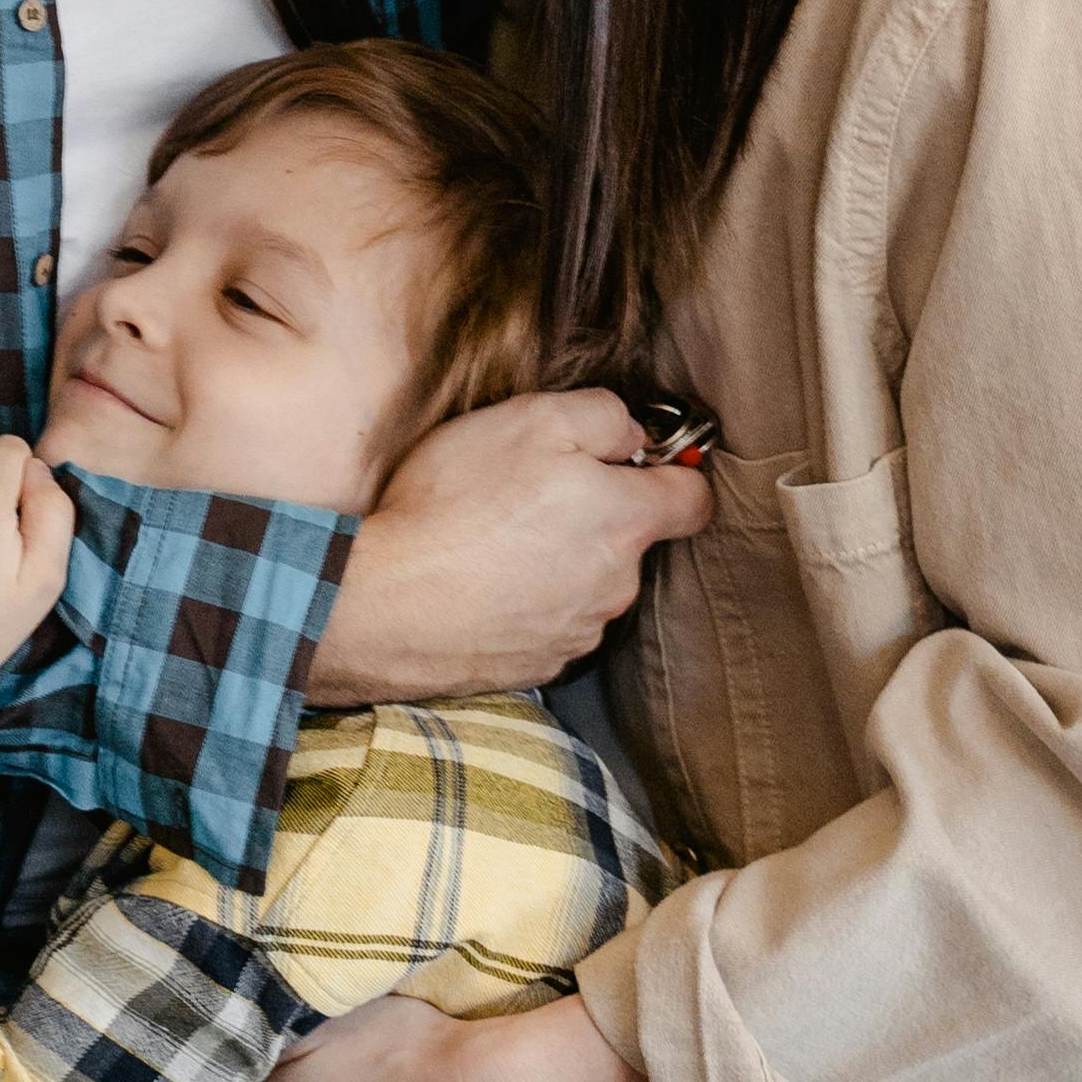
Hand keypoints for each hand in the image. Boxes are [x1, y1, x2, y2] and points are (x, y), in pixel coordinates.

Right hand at [312, 389, 709, 705]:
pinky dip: (526, 604)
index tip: (633, 466)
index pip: (695, 501)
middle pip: (630, 542)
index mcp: (625, 521)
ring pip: (589, 585)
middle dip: (595, 517)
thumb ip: (603, 417)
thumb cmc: (456, 503)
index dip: (672, 476)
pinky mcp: (539, 665)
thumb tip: (633, 437)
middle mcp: (617, 584)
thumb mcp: (531, 419)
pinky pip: (549, 623)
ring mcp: (579, 631)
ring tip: (492, 542)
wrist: (386, 604)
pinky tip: (480, 586)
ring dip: (558, 563)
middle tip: (528, 495)